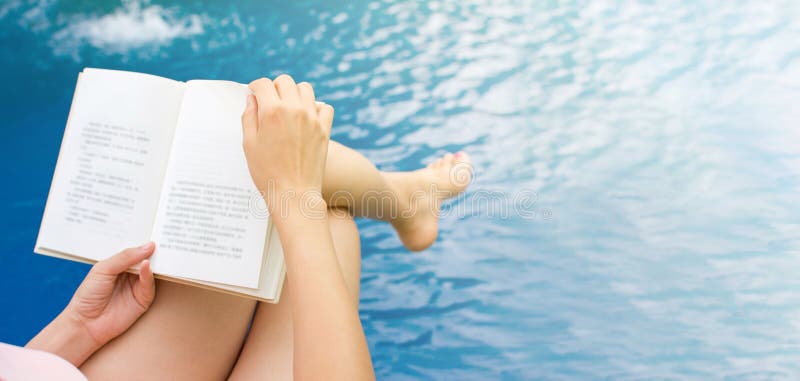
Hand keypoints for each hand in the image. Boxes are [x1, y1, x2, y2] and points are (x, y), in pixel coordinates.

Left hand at [27, 243, 155, 365]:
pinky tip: (146, 265)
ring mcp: (137, 286)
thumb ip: (125, 257)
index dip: (141, 242)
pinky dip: (149, 274)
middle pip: (145, 259)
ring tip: (157, 249)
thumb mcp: (103, 269)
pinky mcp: (143, 299)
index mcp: (119, 264)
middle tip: (160, 237)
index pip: (134, 250)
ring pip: (150, 270)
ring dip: (154, 260)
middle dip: (152, 250)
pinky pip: (149, 284)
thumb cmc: (88, 295)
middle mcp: (130, 274)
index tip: (151, 230)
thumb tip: (148, 246)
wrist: (85, 323)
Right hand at [241, 75, 333, 212]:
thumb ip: (249, 116)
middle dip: (275, 87)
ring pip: (306, 89)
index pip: (263, 84)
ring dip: (295, 93)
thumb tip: (252, 98)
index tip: (254, 94)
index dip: (255, 87)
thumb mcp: (249, 144)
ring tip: (288, 107)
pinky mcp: (325, 129)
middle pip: (285, 81)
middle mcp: (294, 110)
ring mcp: (312, 118)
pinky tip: (307, 117)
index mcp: (272, 112)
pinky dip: (316, 107)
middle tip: (270, 101)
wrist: (294, 194)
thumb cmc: (267, 173)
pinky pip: (325, 107)